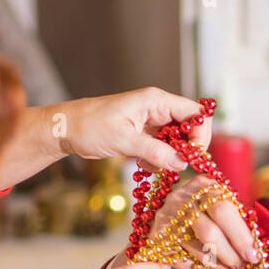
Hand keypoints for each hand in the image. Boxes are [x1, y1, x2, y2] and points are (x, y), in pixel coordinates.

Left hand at [0, 87, 213, 188]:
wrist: (67, 129)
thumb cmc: (90, 127)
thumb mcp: (124, 140)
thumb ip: (155, 152)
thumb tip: (182, 163)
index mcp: (156, 101)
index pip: (196, 113)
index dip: (200, 134)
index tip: (192, 156)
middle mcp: (158, 109)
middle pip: (190, 128)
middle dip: (185, 150)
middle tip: (174, 166)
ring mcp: (152, 122)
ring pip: (178, 142)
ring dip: (170, 158)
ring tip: (151, 166)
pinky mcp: (145, 134)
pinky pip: (164, 149)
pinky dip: (159, 161)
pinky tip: (144, 165)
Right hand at [150, 176, 262, 268]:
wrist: (171, 217)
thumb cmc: (210, 215)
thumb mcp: (231, 210)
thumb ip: (255, 223)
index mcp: (204, 185)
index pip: (225, 210)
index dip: (242, 236)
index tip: (256, 256)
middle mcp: (181, 198)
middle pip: (209, 232)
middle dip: (231, 254)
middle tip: (243, 265)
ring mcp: (165, 219)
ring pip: (197, 251)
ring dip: (219, 265)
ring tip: (230, 267)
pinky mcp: (156, 240)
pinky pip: (184, 263)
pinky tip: (211, 267)